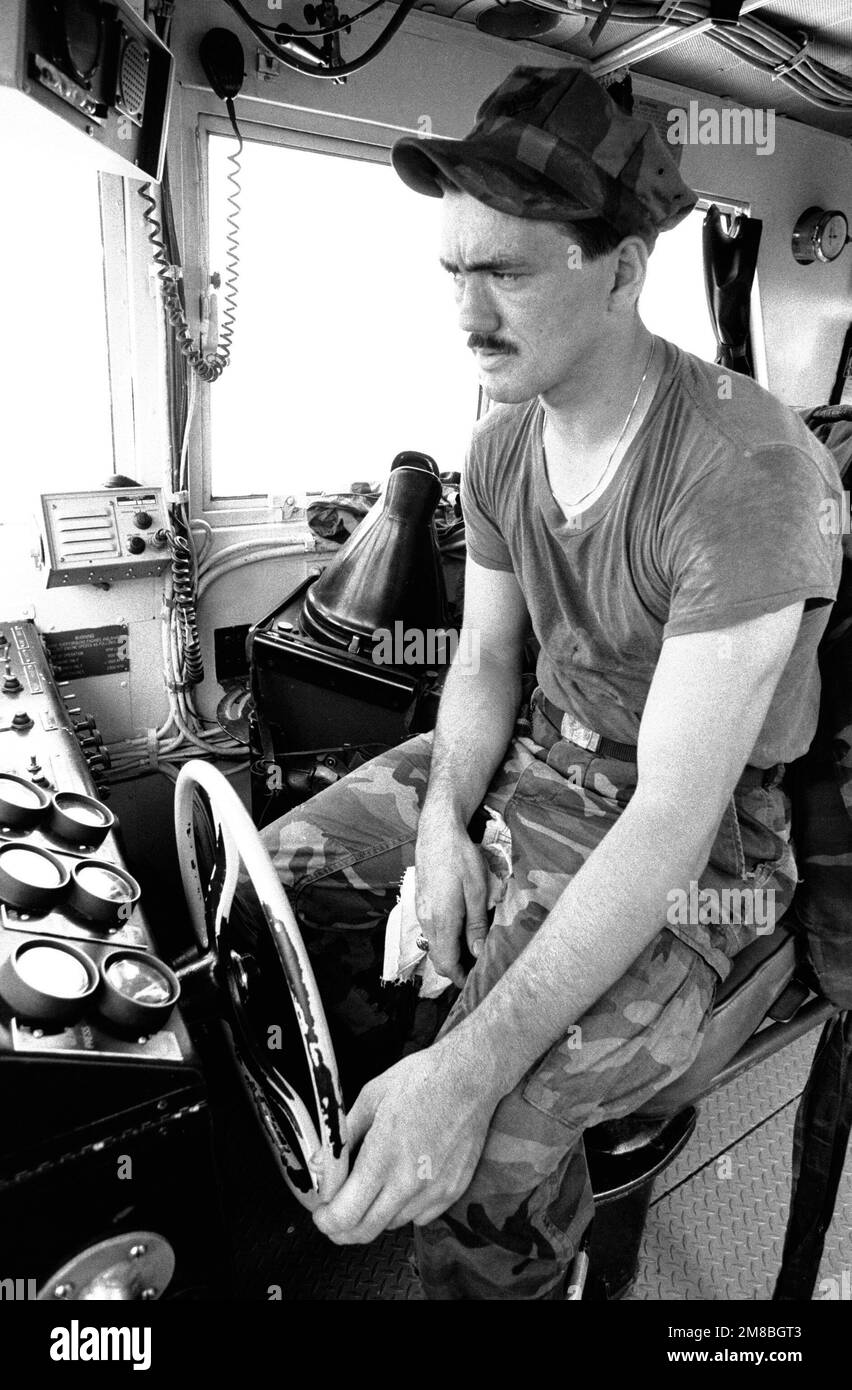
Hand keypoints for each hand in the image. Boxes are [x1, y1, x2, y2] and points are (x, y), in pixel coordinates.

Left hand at [311, 1044, 494, 1243]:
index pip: (345, 1214)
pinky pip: (419, 1216)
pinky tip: (401, 1183)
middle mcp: (409, 1181)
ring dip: (374, 1215)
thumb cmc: (421, 1079)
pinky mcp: (453, 1191)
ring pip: (392, 1225)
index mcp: (383, 1156)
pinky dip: (404, 1209)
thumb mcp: (371, 1096)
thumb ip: (344, 1136)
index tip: (320, 1211)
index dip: (325, 1220)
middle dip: (342, 1229)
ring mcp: (434, 1190)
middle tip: (334, 1213)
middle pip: (365, 1231)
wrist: (470, 1077)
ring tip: (370, 1189)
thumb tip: (320, 1164)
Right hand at [413, 810, 489, 986]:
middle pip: (437, 957)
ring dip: (450, 953)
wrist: (437, 830)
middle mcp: (426, 919)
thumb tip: (477, 953)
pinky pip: (431, 930)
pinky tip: (461, 929)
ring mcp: (421, 910)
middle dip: (455, 968)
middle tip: (478, 968)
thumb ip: (476, 924)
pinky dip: (444, 938)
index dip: (459, 977)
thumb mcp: (476, 890)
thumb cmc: (460, 857)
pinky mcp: (421, 901)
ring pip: (433, 944)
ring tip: (473, 950)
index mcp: (441, 920)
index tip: (473, 982)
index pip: (445, 962)